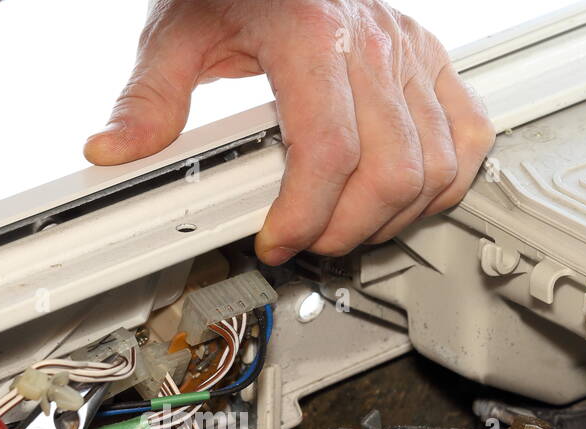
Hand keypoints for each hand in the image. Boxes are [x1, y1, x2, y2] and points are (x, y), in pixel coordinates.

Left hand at [84, 0, 493, 264]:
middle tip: (307, 242)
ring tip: (346, 228)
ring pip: (436, 167)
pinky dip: (445, 182)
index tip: (275, 242)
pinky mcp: (432, 61)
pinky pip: (470, 135)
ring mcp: (410, 53)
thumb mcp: (179, 30)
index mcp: (312, 36)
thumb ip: (148, 97)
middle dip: (346, 231)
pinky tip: (404, 196)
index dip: (305, 218)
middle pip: (391, 174)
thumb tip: (115, 150)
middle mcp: (373, 44)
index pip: (328, 154)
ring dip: (394, 218)